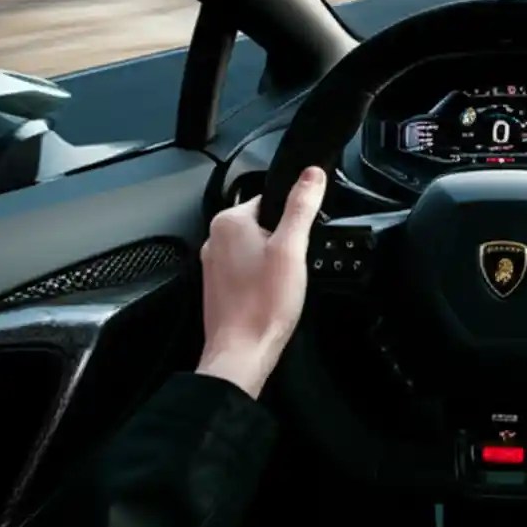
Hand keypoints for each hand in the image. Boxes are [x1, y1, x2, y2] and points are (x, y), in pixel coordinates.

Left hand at [196, 167, 326, 397]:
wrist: (242, 352)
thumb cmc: (264, 304)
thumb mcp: (292, 248)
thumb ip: (301, 206)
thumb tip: (312, 174)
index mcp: (229, 221)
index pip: (270, 201)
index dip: (292, 220)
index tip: (299, 243)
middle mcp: (214, 239)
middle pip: (264, 225)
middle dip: (283, 244)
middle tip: (291, 268)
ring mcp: (214, 264)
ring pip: (256, 250)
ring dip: (273, 263)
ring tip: (280, 286)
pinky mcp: (218, 286)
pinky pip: (247, 272)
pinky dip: (261, 281)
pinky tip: (270, 297)